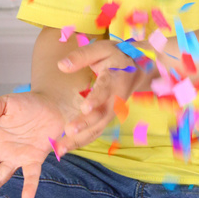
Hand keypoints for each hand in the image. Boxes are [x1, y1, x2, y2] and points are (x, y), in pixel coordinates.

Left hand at [57, 39, 152, 155]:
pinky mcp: (107, 118)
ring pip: (98, 127)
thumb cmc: (115, 57)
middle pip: (102, 114)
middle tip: (68, 132)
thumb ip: (82, 56)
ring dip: (81, 139)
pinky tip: (65, 148)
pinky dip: (82, 141)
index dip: (96, 98)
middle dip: (86, 124)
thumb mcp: (101, 49)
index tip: (85, 108)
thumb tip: (61, 65)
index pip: (105, 89)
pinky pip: (96, 131)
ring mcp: (113, 110)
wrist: (137, 68)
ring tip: (61, 148)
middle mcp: (116, 98)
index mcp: (115, 78)